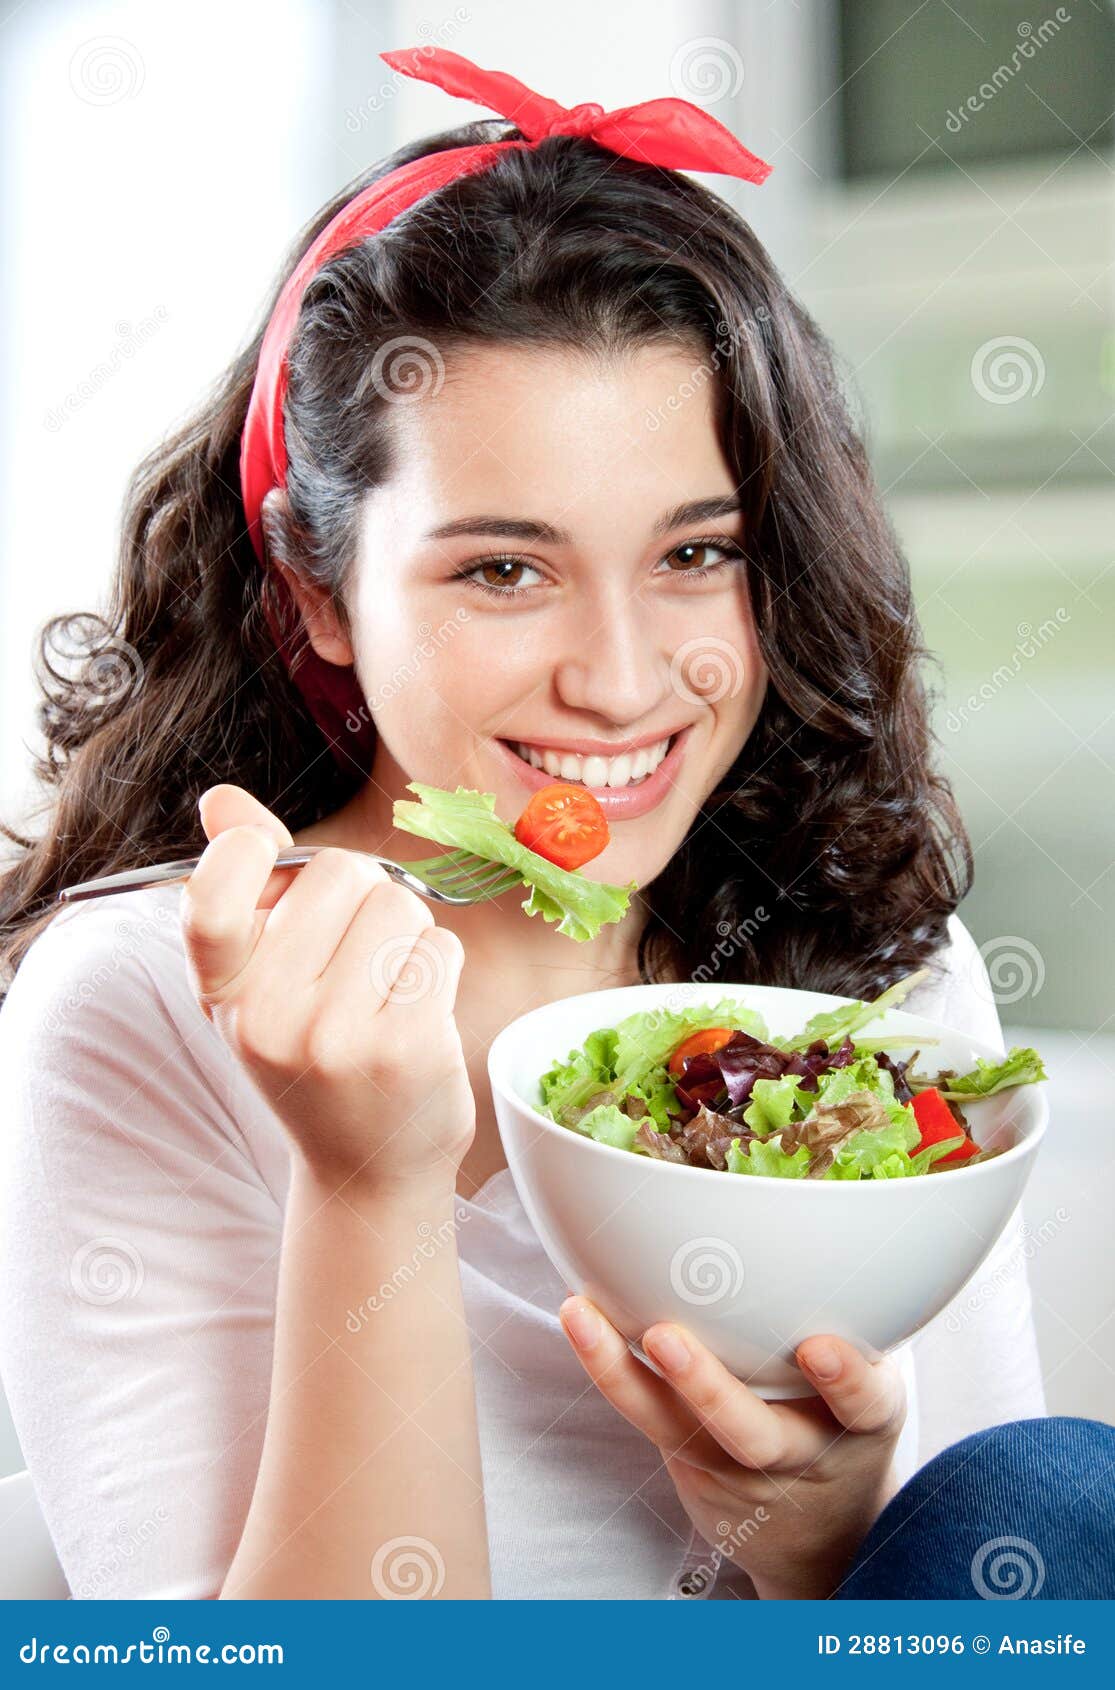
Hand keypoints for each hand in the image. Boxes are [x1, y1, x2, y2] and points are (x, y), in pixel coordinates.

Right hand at [180, 783, 474, 1194]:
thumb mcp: (263, 981)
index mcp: (223, 991)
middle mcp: (268, 1017)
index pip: (211, 894)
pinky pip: (440, 948)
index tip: (267, 860)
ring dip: (408, 934)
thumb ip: (249, 886)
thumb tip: (222, 800)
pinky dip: (438, 968)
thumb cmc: (314, 1055)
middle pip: (341, 872)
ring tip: (385, 990)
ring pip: (400, 905)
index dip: (247, 853)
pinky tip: (416, 1013)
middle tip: (353, 958)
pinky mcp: (404, 1047)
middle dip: (363, 897)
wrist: (366, 1168)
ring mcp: (337, 1036)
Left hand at [559, 1297, 904, 1599]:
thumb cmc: (846, 1416)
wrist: (822, 1533)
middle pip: (753, 1436)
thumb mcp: (875, 1381)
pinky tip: (579, 1315)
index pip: (863, 1406)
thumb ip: (859, 1319)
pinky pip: (646, 1417)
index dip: (845, 1381)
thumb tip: (831, 1211)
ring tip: (582, 1317)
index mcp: (860, 1422)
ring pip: (676, 1429)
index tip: (819, 1348)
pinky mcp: (691, 1466)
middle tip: (666, 1337)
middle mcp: (797, 1452)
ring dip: (622, 1372)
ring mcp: (735, 1467)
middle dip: (708, 1389)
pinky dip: (609, 1367)